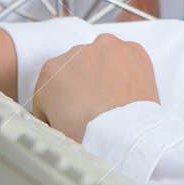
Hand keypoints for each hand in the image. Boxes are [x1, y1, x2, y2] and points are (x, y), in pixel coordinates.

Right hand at [31, 35, 157, 141]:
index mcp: (50, 72)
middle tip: (95, 110)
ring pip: (103, 59)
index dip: (60, 105)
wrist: (125, 134)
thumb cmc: (89, 136)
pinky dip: (129, 72)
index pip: (51, 86)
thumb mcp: (55, 127)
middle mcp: (76, 52)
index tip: (69, 116)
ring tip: (115, 102)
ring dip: (106, 74)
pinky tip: (129, 93)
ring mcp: (106, 48)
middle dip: (84, 86)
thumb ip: (54, 111)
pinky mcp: (132, 49)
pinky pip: (128, 59)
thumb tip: (64, 115)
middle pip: (78, 69)